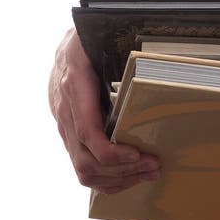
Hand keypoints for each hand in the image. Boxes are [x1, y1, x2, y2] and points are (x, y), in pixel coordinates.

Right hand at [49, 28, 160, 193]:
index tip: (138, 154)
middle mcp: (66, 112)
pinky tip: (129, 175)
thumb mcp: (101, 41)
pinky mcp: (70, 135)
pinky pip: (83, 165)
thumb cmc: (89, 42)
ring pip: (83, 169)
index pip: (87, 133)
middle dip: (123, 170)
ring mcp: (65, 127)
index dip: (111, 151)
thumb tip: (153, 63)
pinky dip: (107, 178)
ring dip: (119, 178)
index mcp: (75, 87)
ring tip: (148, 173)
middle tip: (154, 166)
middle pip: (87, 160)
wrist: (67, 47)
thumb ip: (122, 54)